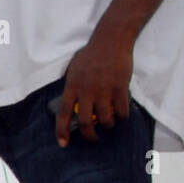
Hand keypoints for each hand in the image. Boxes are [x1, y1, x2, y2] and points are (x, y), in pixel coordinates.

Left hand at [55, 31, 134, 145]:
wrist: (111, 39)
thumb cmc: (90, 54)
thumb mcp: (73, 70)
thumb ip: (72, 87)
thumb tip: (72, 105)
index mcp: (72, 87)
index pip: (64, 114)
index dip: (62, 131)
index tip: (63, 143)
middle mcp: (87, 91)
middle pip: (86, 122)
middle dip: (89, 135)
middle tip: (93, 138)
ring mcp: (104, 89)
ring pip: (105, 119)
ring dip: (107, 126)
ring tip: (108, 124)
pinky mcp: (120, 87)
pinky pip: (122, 110)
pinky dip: (122, 117)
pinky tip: (121, 116)